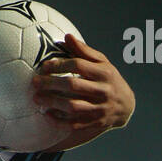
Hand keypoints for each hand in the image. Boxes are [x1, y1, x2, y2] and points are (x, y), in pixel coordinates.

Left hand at [33, 33, 134, 151]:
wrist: (126, 106)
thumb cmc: (109, 79)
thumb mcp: (102, 62)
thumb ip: (84, 51)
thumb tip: (67, 37)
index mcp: (104, 73)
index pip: (79, 65)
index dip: (60, 65)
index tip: (44, 66)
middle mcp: (103, 91)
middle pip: (74, 86)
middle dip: (52, 83)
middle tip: (35, 82)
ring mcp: (100, 109)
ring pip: (74, 106)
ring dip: (53, 102)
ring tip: (37, 98)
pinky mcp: (95, 123)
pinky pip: (75, 123)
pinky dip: (60, 120)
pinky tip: (48, 114)